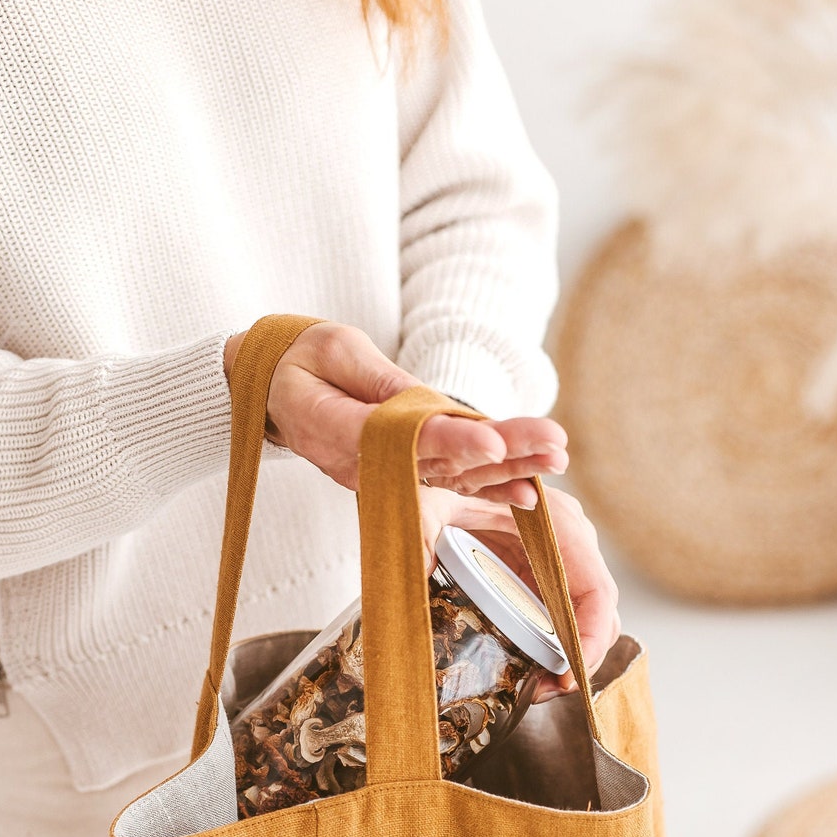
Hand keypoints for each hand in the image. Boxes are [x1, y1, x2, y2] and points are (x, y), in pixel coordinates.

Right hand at [223, 321, 566, 503]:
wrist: (278, 394)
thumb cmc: (300, 362)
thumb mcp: (332, 350)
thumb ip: (379, 380)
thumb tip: (428, 403)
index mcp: (344, 431)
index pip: (407, 439)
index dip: (453, 441)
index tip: (494, 441)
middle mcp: (370, 466)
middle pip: (447, 462)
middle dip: (506, 452)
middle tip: (553, 443)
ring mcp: (389, 476)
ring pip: (458, 477)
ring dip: (512, 468)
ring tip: (557, 456)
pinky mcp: (404, 475)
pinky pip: (453, 484)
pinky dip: (493, 485)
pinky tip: (533, 485)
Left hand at [417, 483, 620, 700]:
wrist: (429, 462)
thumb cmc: (435, 478)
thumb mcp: (424, 504)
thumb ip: (421, 532)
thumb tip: (411, 578)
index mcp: (557, 522)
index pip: (596, 590)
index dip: (590, 638)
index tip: (567, 675)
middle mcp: (568, 541)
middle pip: (598, 613)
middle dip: (580, 659)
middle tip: (545, 692)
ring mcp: (557, 559)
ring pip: (583, 620)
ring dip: (567, 660)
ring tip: (535, 690)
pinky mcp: (540, 575)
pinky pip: (561, 617)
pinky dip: (553, 649)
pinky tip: (529, 673)